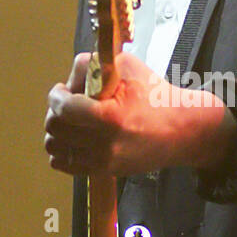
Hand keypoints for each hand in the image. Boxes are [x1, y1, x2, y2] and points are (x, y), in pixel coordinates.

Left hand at [43, 50, 233, 175]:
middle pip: (55, 127)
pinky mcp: (105, 170)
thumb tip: (69, 78)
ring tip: (70, 121)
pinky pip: (65, 164)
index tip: (61, 90)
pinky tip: (73, 138)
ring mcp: (104, 160)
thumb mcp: (126, 67)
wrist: (181, 130)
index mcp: (110, 116)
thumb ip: (92, 65)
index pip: (64, 108)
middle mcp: (105, 142)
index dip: (56, 96)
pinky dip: (62, 150)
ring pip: (55, 147)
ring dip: (56, 131)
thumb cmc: (156, 96)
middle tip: (68, 103)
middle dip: (56, 111)